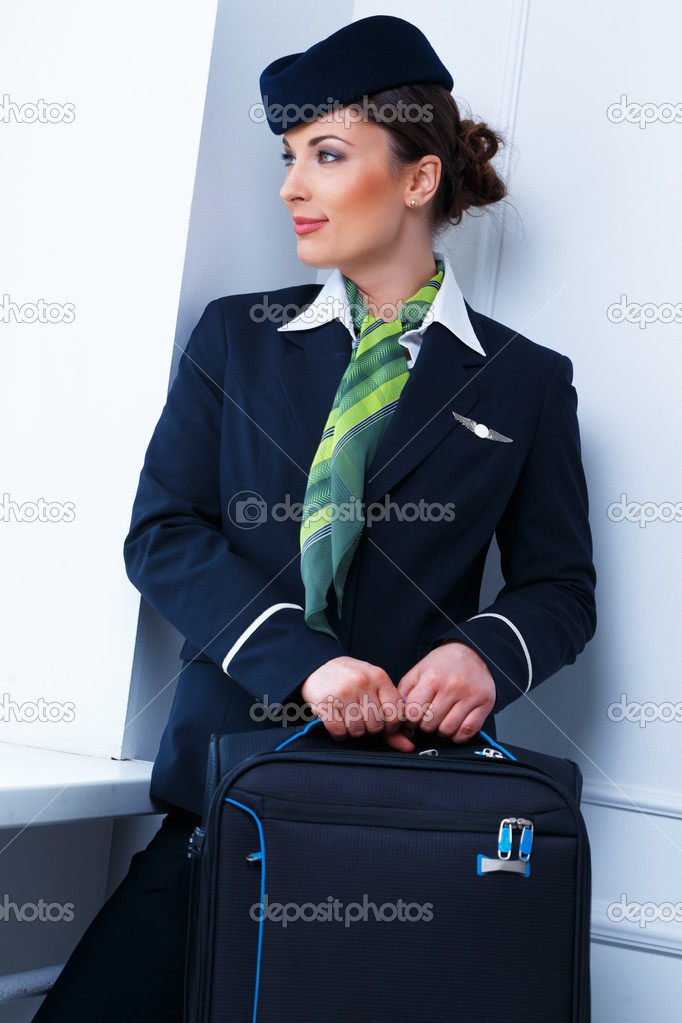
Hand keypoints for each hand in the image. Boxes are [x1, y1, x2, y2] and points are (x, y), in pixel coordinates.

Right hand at [300, 656, 414, 750]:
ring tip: (348, 718)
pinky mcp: (324, 702)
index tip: (383, 723)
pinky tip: (337, 721)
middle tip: (361, 717)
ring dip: (353, 731)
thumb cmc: (350, 678)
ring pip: (358, 731)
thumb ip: (391, 716)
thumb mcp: (374, 687)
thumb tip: (408, 746)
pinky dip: (339, 733)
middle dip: (369, 728)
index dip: (391, 726)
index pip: (396, 713)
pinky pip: (339, 732)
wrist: (318, 664)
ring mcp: (343, 692)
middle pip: (376, 726)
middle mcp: (362, 682)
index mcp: (379, 677)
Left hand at [397, 641, 495, 742]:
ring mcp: (470, 696)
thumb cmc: (443, 664)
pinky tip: (455, 725)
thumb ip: (404, 695)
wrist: (472, 652)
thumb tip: (401, 721)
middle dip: (425, 724)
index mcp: (432, 678)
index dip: (410, 719)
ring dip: (442, 730)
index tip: (414, 716)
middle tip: (429, 716)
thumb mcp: (418, 672)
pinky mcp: (485, 704)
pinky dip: (459, 734)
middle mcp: (452, 687)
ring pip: (448, 730)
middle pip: (430, 724)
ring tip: (442, 719)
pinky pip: (468, 731)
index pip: (413, 714)